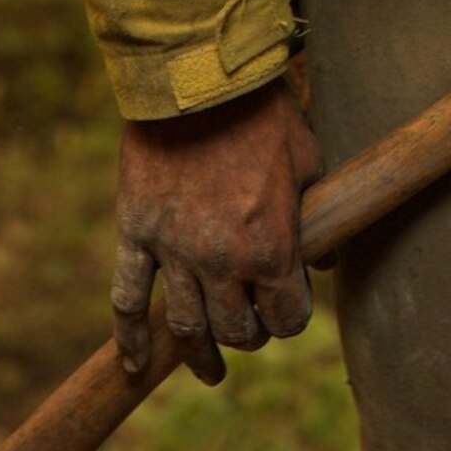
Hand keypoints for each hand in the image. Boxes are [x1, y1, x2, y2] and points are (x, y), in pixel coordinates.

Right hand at [111, 73, 322, 385]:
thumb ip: (317, 220)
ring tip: (211, 368)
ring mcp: (174, 253)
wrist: (202, 81)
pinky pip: (127, 298)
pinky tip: (135, 365)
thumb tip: (323, 260)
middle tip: (253, 324)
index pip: (286, 319)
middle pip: (238, 330)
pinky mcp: (136, 235)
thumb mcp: (310, 163)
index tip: (288, 309)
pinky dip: (129, 338)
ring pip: (187, 326)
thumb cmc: (265, 117)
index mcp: (270, 251)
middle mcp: (221, 264)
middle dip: (251, 333)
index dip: (291, 318)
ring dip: (201, 352)